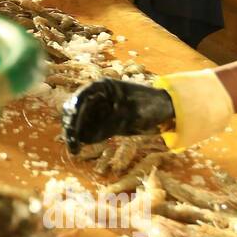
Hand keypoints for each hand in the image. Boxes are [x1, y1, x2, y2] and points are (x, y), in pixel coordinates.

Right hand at [60, 79, 175, 153]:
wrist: (165, 110)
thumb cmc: (150, 105)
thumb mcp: (130, 115)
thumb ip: (108, 124)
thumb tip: (85, 137)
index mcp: (102, 87)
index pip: (81, 98)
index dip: (74, 111)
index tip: (71, 125)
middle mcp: (96, 97)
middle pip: (74, 109)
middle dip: (71, 126)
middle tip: (72, 144)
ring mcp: (98, 109)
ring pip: (77, 121)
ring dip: (73, 134)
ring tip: (74, 149)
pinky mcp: (102, 121)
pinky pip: (86, 130)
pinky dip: (82, 138)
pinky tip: (78, 148)